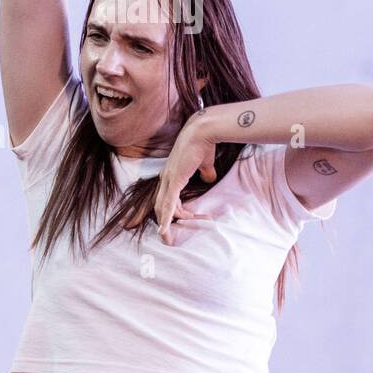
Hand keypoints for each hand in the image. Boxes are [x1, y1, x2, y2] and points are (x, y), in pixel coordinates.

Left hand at [125, 116, 218, 245]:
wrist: (202, 132)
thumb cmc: (203, 144)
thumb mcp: (204, 163)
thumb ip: (206, 172)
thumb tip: (209, 178)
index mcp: (171, 175)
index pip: (169, 199)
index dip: (178, 212)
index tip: (193, 219)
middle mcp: (166, 179)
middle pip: (162, 207)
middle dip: (168, 223)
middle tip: (171, 238)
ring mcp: (168, 180)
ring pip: (163, 209)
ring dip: (166, 225)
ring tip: (169, 240)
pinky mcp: (174, 181)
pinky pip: (168, 205)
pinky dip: (165, 219)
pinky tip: (164, 231)